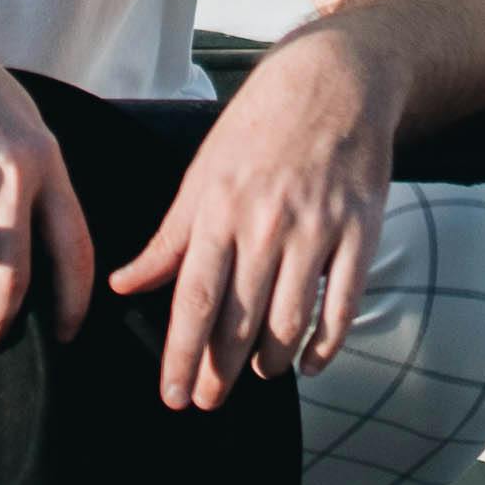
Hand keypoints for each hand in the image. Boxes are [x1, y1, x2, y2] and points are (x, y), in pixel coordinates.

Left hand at [110, 32, 395, 410]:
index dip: (182, 354)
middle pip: (238, 319)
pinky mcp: (360, 231)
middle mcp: (264, 224)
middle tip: (207, 402)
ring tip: (256, 375)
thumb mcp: (202, 176)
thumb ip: (168, 239)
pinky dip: (326, 343)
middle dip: (219, 370)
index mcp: (218, 210)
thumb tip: (124, 286)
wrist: (332, 82)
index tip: (172, 395)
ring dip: (270, 360)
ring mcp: (316, 229)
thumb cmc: (256, 129)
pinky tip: (310, 363)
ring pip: (289, 319)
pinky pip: (341, 303)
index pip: (193, 299)